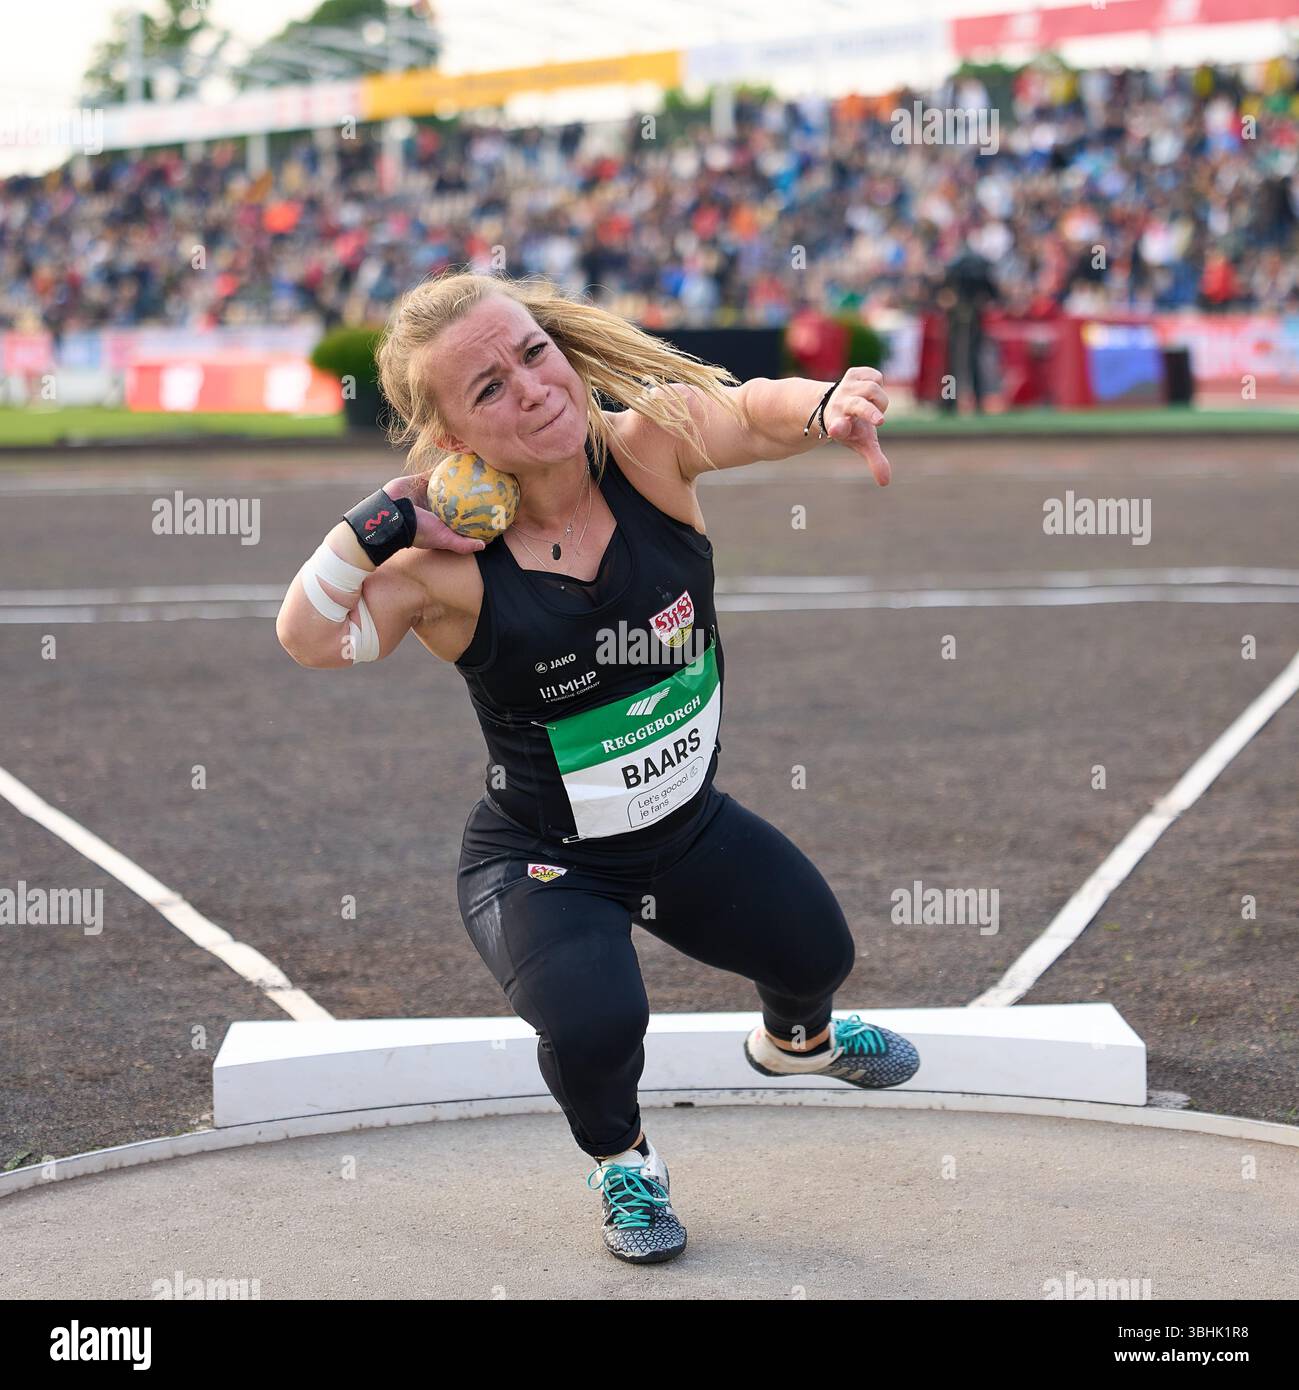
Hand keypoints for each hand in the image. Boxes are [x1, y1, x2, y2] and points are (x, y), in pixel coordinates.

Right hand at [382, 473, 486, 553]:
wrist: (391, 513)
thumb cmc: (418, 530)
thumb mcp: (443, 539)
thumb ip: (461, 544)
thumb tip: (484, 545)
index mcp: (445, 521)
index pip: (467, 517)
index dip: (481, 512)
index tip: (496, 505)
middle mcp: (440, 507)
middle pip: (462, 497)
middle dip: (474, 491)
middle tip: (492, 481)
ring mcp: (431, 493)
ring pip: (451, 482)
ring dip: (462, 475)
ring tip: (479, 465)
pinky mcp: (421, 480)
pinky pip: (437, 471)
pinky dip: (446, 465)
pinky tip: (461, 458)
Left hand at [821, 367, 891, 485]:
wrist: (835, 404)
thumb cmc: (853, 428)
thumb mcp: (862, 444)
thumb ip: (874, 460)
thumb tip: (885, 482)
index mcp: (838, 424)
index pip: (838, 426)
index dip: (839, 427)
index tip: (837, 429)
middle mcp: (841, 404)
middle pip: (858, 406)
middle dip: (869, 412)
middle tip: (880, 422)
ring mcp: (846, 387)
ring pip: (872, 389)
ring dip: (880, 401)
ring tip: (874, 408)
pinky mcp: (854, 373)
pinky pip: (875, 376)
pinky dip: (878, 382)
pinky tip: (871, 392)